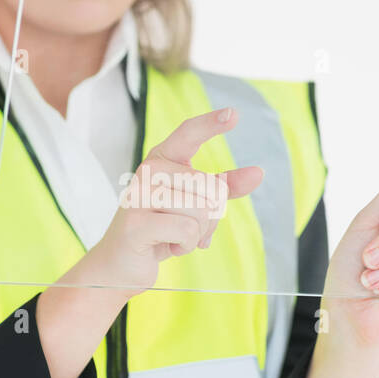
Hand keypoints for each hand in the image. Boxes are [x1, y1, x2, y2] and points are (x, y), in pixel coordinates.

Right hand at [91, 106, 263, 296]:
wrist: (120, 263)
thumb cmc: (160, 230)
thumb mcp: (194, 205)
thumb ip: (223, 188)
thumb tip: (258, 172)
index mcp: (162, 159)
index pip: (188, 133)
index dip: (211, 123)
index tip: (234, 114)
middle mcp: (149, 170)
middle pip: (211, 188)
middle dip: (210, 217)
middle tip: (185, 228)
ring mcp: (139, 195)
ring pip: (202, 211)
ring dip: (197, 234)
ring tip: (174, 238)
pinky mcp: (137, 223)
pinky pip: (187, 230)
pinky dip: (186, 245)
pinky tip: (167, 247)